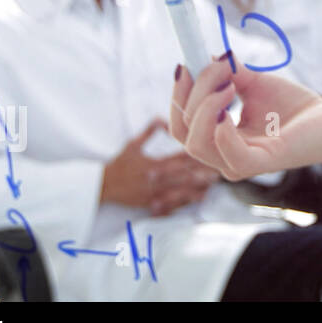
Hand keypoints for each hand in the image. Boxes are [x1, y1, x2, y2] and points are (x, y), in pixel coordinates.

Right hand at [100, 118, 218, 214]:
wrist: (103, 186)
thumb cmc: (120, 164)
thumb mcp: (133, 145)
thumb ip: (150, 131)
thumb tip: (163, 117)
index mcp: (152, 165)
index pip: (177, 159)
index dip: (194, 155)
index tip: (208, 151)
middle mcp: (155, 180)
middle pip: (182, 176)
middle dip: (201, 173)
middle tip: (218, 169)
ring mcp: (154, 194)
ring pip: (180, 192)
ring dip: (197, 188)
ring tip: (213, 184)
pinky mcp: (151, 205)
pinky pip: (171, 205)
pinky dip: (186, 202)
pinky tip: (199, 199)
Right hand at [171, 56, 321, 180]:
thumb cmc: (294, 106)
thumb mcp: (255, 83)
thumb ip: (229, 73)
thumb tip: (206, 56)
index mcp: (218, 139)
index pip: (181, 124)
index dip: (177, 95)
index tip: (183, 64)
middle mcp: (223, 155)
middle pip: (183, 131)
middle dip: (192, 93)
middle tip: (218, 67)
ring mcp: (240, 163)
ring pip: (198, 143)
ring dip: (206, 107)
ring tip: (230, 85)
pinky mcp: (263, 163)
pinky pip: (231, 157)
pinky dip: (222, 134)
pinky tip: (228, 112)